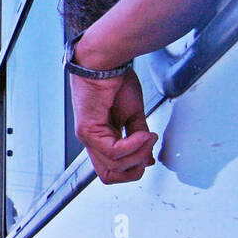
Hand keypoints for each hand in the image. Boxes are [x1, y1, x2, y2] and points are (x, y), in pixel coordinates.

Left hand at [69, 69, 157, 183]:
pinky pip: (113, 152)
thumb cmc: (115, 80)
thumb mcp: (134, 114)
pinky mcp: (88, 130)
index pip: (112, 170)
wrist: (105, 62)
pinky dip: (133, 146)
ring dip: (137, 155)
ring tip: (148, 137)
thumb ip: (138, 137)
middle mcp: (92, 140)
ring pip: (113, 166)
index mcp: (102, 137)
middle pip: (109, 175)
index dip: (133, 168)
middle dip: (135, 169)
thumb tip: (147, 157)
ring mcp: (88, 137)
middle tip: (149, 150)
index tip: (149, 153)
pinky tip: (142, 134)